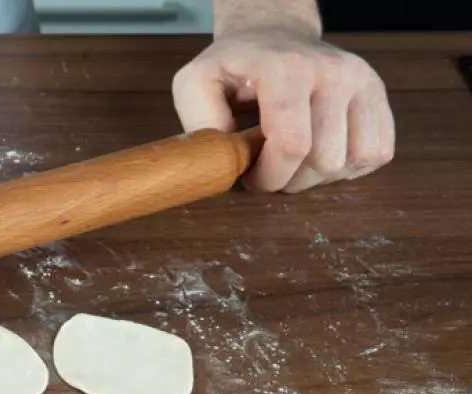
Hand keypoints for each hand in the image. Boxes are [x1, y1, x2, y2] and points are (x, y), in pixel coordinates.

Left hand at [172, 26, 394, 192]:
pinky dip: (348, 168)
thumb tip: (222, 157)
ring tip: (293, 162)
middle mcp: (332, 72)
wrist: (274, 35)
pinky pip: (377, 153)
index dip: (271, 176)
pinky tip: (320, 155)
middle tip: (268, 169)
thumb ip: (200, 120)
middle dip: (291, 180)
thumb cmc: (234, 66)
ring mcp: (362, 82)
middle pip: (324, 160)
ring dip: (319, 176)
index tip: (251, 179)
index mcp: (286, 69)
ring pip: (353, 161)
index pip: (293, 143)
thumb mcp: (195, 82)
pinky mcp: (378, 95)